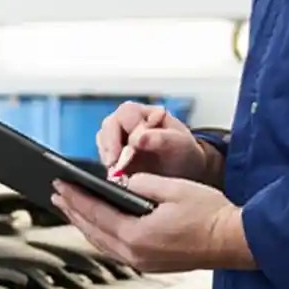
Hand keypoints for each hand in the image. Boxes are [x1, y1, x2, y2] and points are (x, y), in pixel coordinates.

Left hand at [50, 173, 254, 272]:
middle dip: (73, 211)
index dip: (75, 197)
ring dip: (85, 225)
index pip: (96, 213)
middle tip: (57, 195)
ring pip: (103, 243)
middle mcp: (136, 254)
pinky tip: (99, 226)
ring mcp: (143, 262)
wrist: (234, 241)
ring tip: (71, 209)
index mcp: (138, 235)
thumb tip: (124, 181)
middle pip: (93, 231)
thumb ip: (143, 182)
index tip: (60, 184)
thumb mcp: (174, 188)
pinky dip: (102, 235)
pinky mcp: (152, 264)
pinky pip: (116, 249)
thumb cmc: (211, 216)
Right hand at [95, 101, 212, 183]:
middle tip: (114, 166)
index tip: (124, 153)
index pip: (125, 115)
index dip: (123, 132)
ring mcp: (120, 137)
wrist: (185, 171)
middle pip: (108, 127)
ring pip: (103, 142)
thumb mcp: (180, 144)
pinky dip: (109, 166)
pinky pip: (104, 157)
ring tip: (117, 173)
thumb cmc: (184, 152)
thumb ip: (162, 138)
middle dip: (110, 147)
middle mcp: (129, 122)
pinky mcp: (116, 155)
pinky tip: (117, 176)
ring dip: (108, 157)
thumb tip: (138, 138)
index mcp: (145, 112)